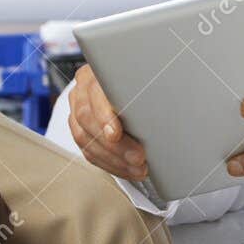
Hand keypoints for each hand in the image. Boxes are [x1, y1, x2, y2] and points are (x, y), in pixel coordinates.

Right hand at [66, 65, 148, 181]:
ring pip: (85, 138)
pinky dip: (110, 164)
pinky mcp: (79, 131)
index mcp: (94, 73)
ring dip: (114, 159)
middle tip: (137, 157)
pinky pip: (89, 152)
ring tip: (137, 168)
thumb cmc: (137, 81)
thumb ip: (145, 88)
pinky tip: (128, 169)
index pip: (94, 92)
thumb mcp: (142, 78)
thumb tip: (166, 104)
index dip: (104, 115)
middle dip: (114, 145)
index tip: (116, 134)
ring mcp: (76, 111)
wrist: (123, 85)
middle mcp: (81, 91)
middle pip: (87, 119)